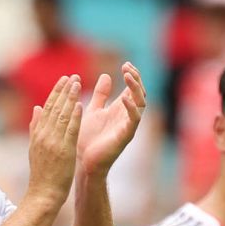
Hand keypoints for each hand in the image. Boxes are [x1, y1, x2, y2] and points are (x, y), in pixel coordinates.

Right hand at [24, 75, 82, 207]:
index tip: (63, 80)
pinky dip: (74, 117)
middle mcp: (44, 136)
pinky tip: (79, 104)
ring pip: (62, 115)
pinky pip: (69, 130)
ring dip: (69, 98)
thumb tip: (36, 108)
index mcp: (38, 134)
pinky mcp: (63, 150)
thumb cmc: (42, 175)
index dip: (55, 93)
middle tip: (71, 75)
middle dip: (63, 91)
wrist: (43, 194)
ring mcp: (53, 143)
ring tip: (77, 83)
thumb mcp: (35, 149)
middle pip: (54, 108)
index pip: (47, 108)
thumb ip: (36, 127)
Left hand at [77, 62, 145, 177]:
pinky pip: (134, 120)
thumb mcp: (93, 111)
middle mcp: (126, 116)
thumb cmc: (88, 139)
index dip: (132, 76)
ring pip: (141, 103)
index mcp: (120, 109)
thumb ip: (101, 95)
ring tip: (128, 76)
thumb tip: (106, 75)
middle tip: (128, 67)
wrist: (83, 162)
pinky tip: (125, 99)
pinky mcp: (125, 136)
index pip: (132, 88)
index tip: (126, 64)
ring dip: (136, 89)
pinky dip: (131, 109)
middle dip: (136, 79)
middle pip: (140, 93)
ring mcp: (127, 126)